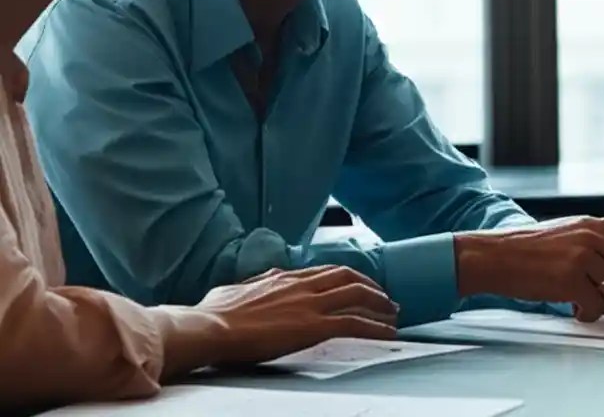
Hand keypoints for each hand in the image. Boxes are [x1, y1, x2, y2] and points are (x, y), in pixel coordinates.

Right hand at [196, 266, 398, 365]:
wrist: (207, 327)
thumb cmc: (212, 314)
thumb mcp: (235, 289)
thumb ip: (255, 284)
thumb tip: (261, 280)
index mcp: (283, 277)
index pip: (326, 271)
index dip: (348, 278)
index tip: (360, 285)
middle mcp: (301, 285)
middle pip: (348, 278)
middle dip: (371, 287)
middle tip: (386, 299)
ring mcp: (309, 304)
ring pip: (357, 297)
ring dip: (380, 306)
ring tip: (393, 315)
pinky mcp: (312, 326)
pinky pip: (353, 324)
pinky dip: (375, 328)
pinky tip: (387, 334)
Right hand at [456, 208, 603, 321]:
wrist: (495, 257)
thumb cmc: (534, 253)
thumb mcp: (572, 239)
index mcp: (594, 224)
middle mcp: (591, 235)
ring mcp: (581, 255)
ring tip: (589, 296)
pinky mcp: (569, 277)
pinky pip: (597, 303)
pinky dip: (589, 311)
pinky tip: (575, 304)